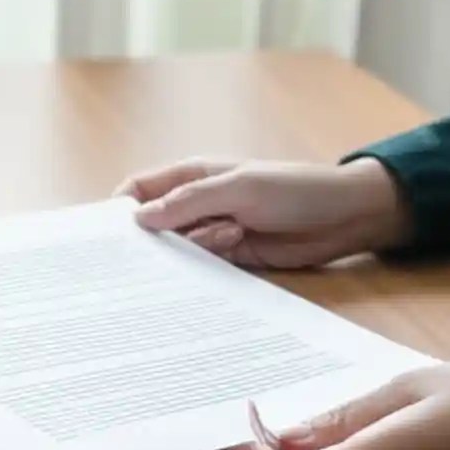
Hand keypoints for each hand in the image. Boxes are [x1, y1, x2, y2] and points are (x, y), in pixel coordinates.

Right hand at [115, 157, 410, 267]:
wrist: (344, 218)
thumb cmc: (295, 189)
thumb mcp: (240, 189)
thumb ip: (189, 203)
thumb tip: (140, 220)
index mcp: (192, 176)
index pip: (140, 191)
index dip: (119, 212)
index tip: (106, 240)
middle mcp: (196, 205)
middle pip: (153, 227)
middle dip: (146, 244)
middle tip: (135, 268)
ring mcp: (213, 232)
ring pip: (177, 251)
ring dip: (188, 255)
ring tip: (218, 247)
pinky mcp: (230, 258)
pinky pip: (203, 269)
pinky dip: (203, 272)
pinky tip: (215, 268)